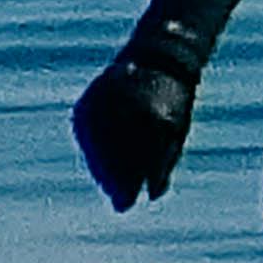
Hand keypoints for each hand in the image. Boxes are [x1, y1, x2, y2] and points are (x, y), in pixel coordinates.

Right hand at [72, 52, 194, 207]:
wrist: (158, 57)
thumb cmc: (174, 99)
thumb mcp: (175, 131)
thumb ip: (164, 163)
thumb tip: (153, 195)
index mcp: (151, 118)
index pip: (134, 160)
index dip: (129, 186)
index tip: (126, 205)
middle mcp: (124, 110)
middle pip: (112, 156)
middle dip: (115, 181)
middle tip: (119, 201)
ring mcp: (103, 102)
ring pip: (96, 146)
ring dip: (102, 169)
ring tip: (109, 187)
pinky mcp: (89, 100)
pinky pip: (87, 132)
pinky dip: (93, 150)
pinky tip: (100, 167)